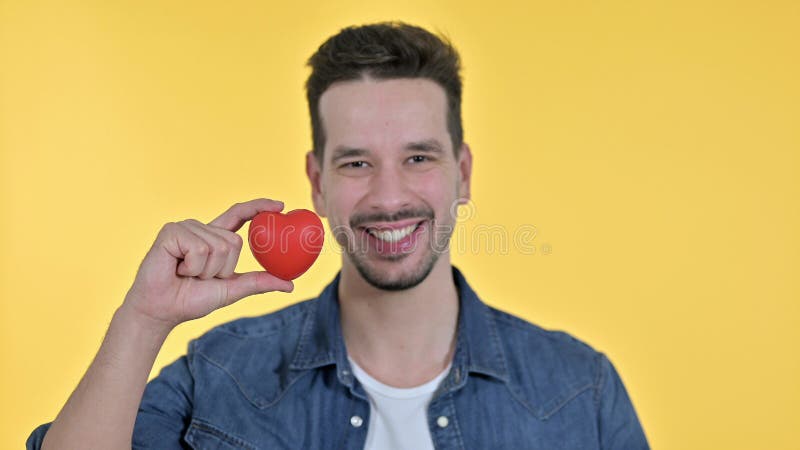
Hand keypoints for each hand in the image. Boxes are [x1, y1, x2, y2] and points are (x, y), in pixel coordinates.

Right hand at [121, 198, 294, 330]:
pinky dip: (192, 266)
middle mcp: (201, 228)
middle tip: (199, 277)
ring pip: (218, 246)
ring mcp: (185, 227)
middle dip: (222, 269)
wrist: (162, 311)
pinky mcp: (171, 231)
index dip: (259, 207)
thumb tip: (289, 284)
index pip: (240, 215)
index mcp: (214, 238)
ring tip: (186, 274)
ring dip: (205, 270)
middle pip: (234, 242)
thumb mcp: (231, 289)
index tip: (281, 206)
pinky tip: (177, 269)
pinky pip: (199, 248)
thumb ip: (258, 282)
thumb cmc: (191, 300)